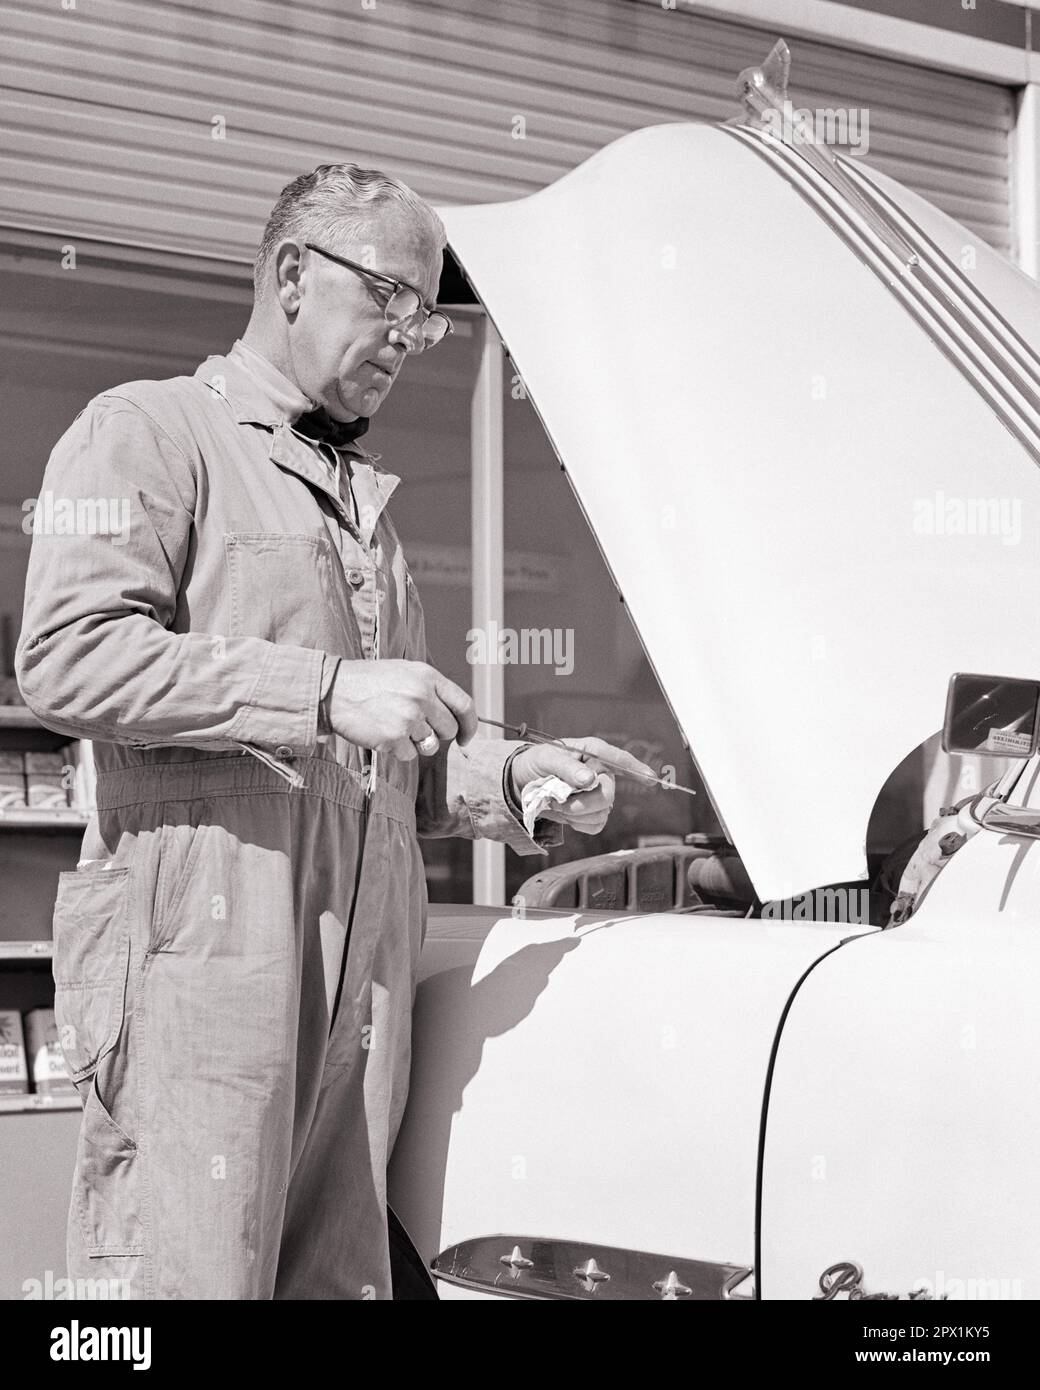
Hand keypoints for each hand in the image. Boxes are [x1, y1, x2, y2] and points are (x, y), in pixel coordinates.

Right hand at [327, 659, 476, 760]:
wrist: (333, 690)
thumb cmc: (370, 682)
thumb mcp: (405, 672)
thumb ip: (431, 690)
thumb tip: (457, 716)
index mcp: (428, 677)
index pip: (465, 705)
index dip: (470, 725)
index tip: (465, 738)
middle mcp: (422, 696)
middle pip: (448, 729)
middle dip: (435, 733)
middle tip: (412, 725)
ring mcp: (408, 718)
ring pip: (430, 745)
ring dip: (415, 742)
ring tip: (394, 725)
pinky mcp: (394, 738)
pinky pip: (409, 755)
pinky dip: (398, 750)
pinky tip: (382, 733)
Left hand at [509, 737, 657, 834]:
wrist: (521, 783)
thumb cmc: (535, 762)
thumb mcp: (545, 758)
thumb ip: (566, 767)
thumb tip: (589, 778)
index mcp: (591, 752)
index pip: (618, 759)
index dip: (636, 768)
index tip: (651, 779)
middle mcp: (598, 772)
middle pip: (608, 793)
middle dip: (584, 803)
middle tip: (559, 802)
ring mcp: (595, 793)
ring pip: (602, 812)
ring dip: (576, 814)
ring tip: (555, 804)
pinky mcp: (590, 812)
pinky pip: (596, 824)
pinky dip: (579, 825)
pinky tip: (566, 815)